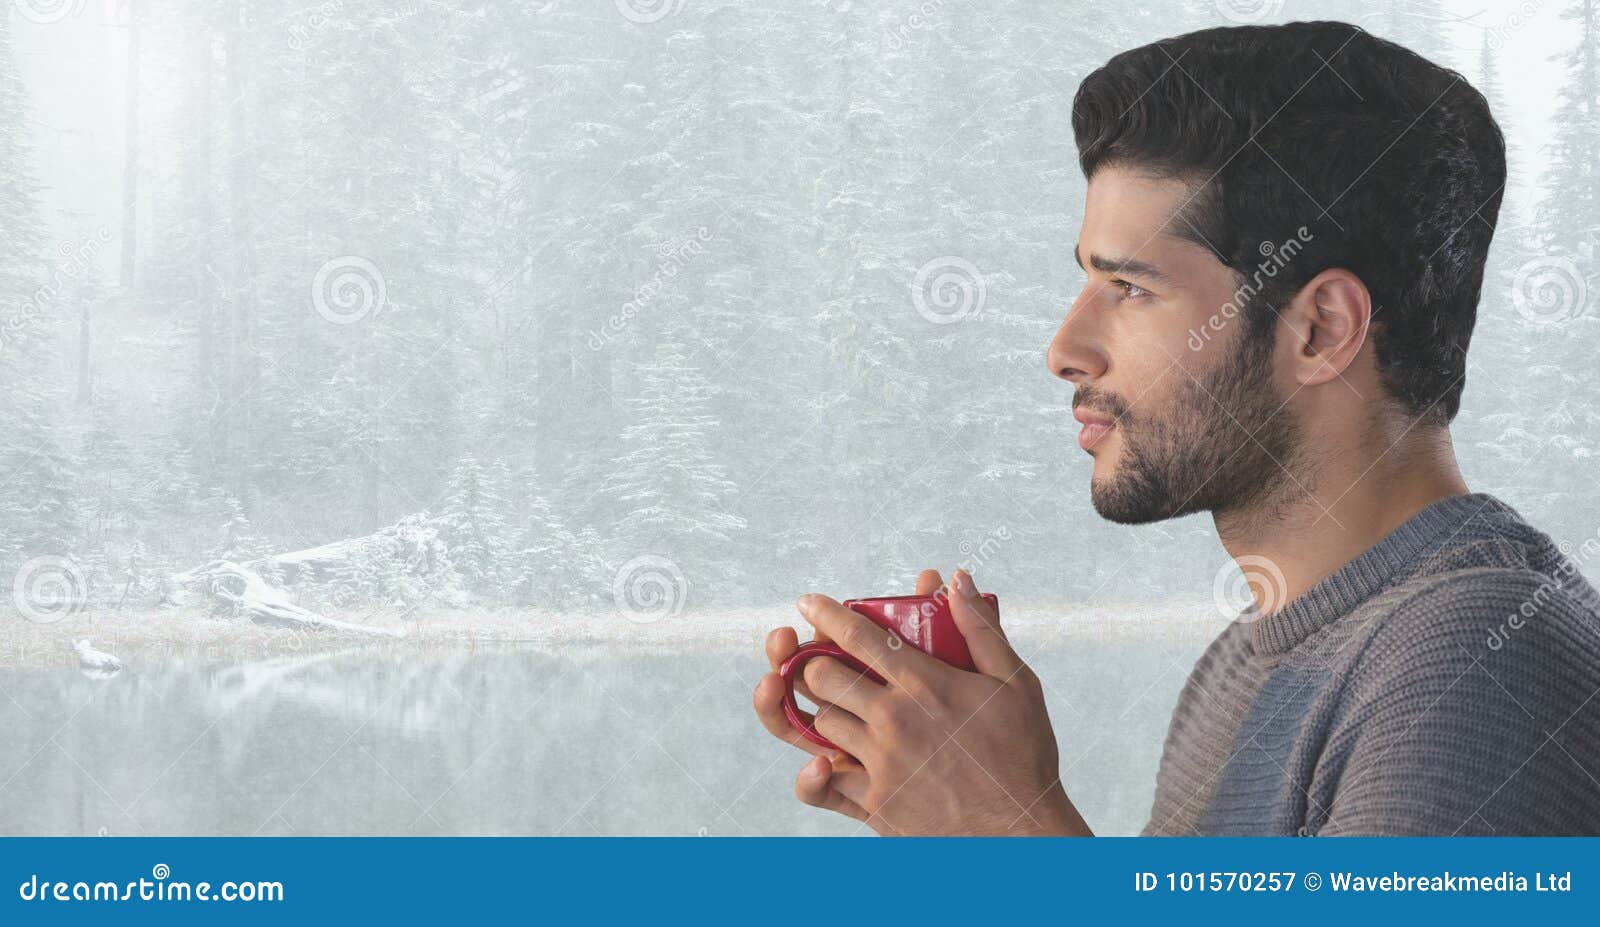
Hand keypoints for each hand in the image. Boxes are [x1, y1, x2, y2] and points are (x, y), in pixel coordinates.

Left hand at [753, 569, 1090, 835]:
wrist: (1020, 834)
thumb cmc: (1023, 756)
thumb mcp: (1015, 683)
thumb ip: (981, 629)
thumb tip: (958, 579)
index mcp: (925, 686)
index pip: (860, 637)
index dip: (827, 614)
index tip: (808, 601)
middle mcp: (894, 721)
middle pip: (822, 677)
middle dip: (813, 662)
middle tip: (818, 658)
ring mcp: (880, 764)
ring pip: (820, 724)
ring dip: (821, 710)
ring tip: (834, 705)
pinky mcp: (875, 803)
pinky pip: (822, 783)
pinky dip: (815, 770)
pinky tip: (823, 761)